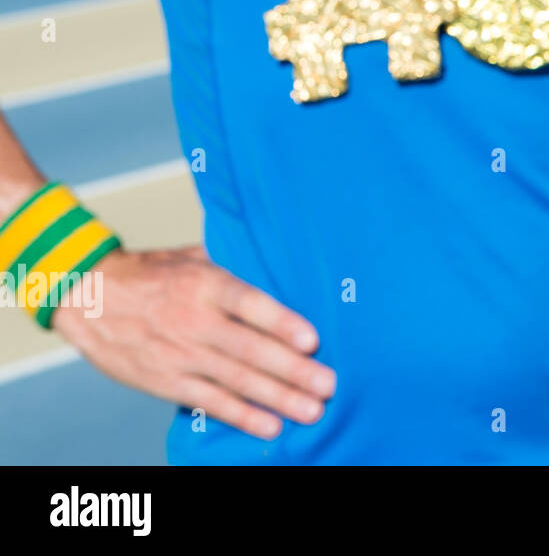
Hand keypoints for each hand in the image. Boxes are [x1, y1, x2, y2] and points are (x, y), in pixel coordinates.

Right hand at [52, 246, 334, 439]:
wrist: (87, 296)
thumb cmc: (151, 273)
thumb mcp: (192, 256)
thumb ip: (233, 262)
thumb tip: (281, 260)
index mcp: (205, 284)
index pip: (249, 304)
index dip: (282, 322)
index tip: (313, 339)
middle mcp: (194, 321)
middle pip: (250, 349)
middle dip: (294, 370)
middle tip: (329, 385)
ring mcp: (180, 355)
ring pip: (236, 380)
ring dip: (278, 397)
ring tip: (312, 410)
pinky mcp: (166, 381)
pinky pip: (210, 402)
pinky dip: (242, 415)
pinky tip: (271, 425)